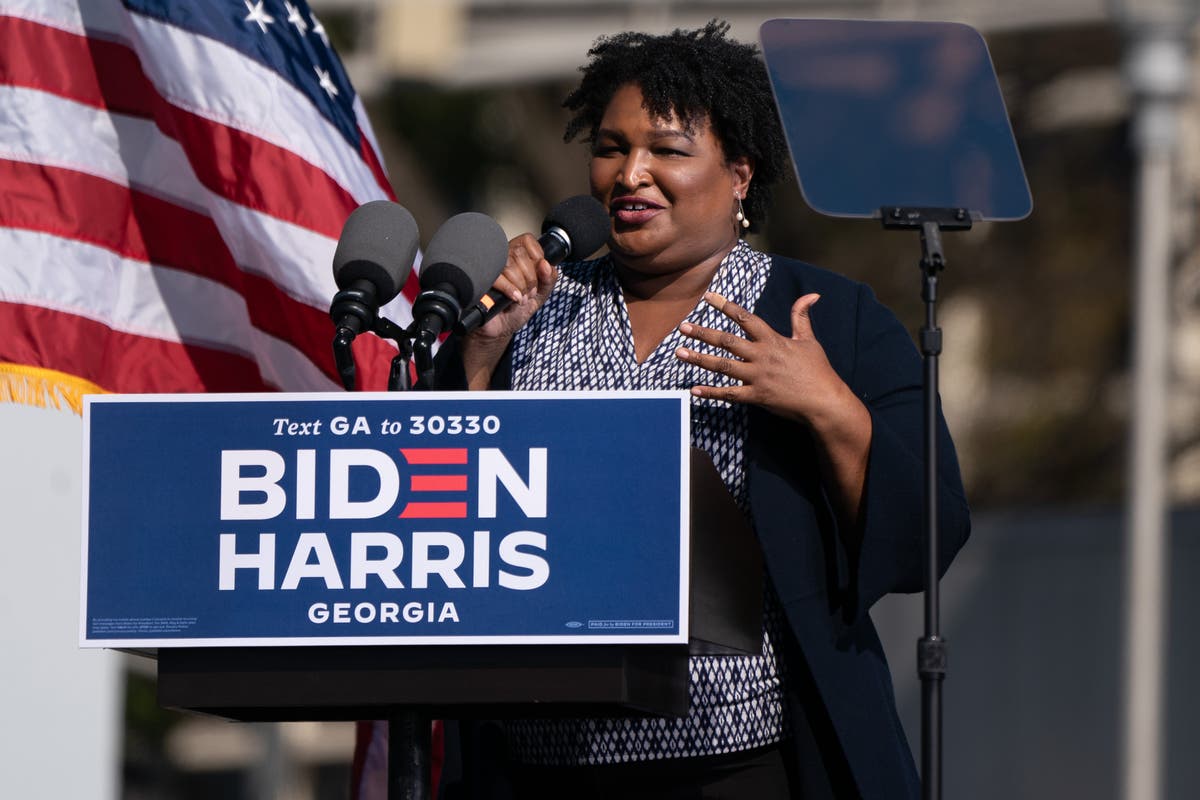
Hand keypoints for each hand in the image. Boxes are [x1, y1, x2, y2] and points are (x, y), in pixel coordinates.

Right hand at [472, 233, 557, 340]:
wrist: (500, 330)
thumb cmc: (516, 311)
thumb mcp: (540, 295)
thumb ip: (549, 279)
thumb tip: (547, 265)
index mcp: (516, 257)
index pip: (527, 240)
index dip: (536, 256)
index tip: (538, 274)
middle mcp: (501, 259)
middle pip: (518, 252)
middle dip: (530, 277)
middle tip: (529, 291)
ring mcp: (488, 269)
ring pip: (508, 263)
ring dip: (520, 285)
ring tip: (521, 298)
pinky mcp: (479, 280)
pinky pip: (496, 277)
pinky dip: (509, 289)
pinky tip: (513, 299)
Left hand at [675, 291, 849, 426]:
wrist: (824, 401)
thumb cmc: (817, 370)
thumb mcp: (808, 340)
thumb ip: (801, 317)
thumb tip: (811, 295)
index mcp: (773, 340)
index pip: (745, 318)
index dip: (726, 306)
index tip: (708, 297)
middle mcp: (761, 356)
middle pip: (727, 341)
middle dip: (703, 333)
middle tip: (682, 327)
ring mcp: (757, 377)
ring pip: (722, 366)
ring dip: (699, 359)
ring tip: (679, 352)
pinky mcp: (756, 397)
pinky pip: (729, 394)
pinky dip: (711, 392)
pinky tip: (693, 390)